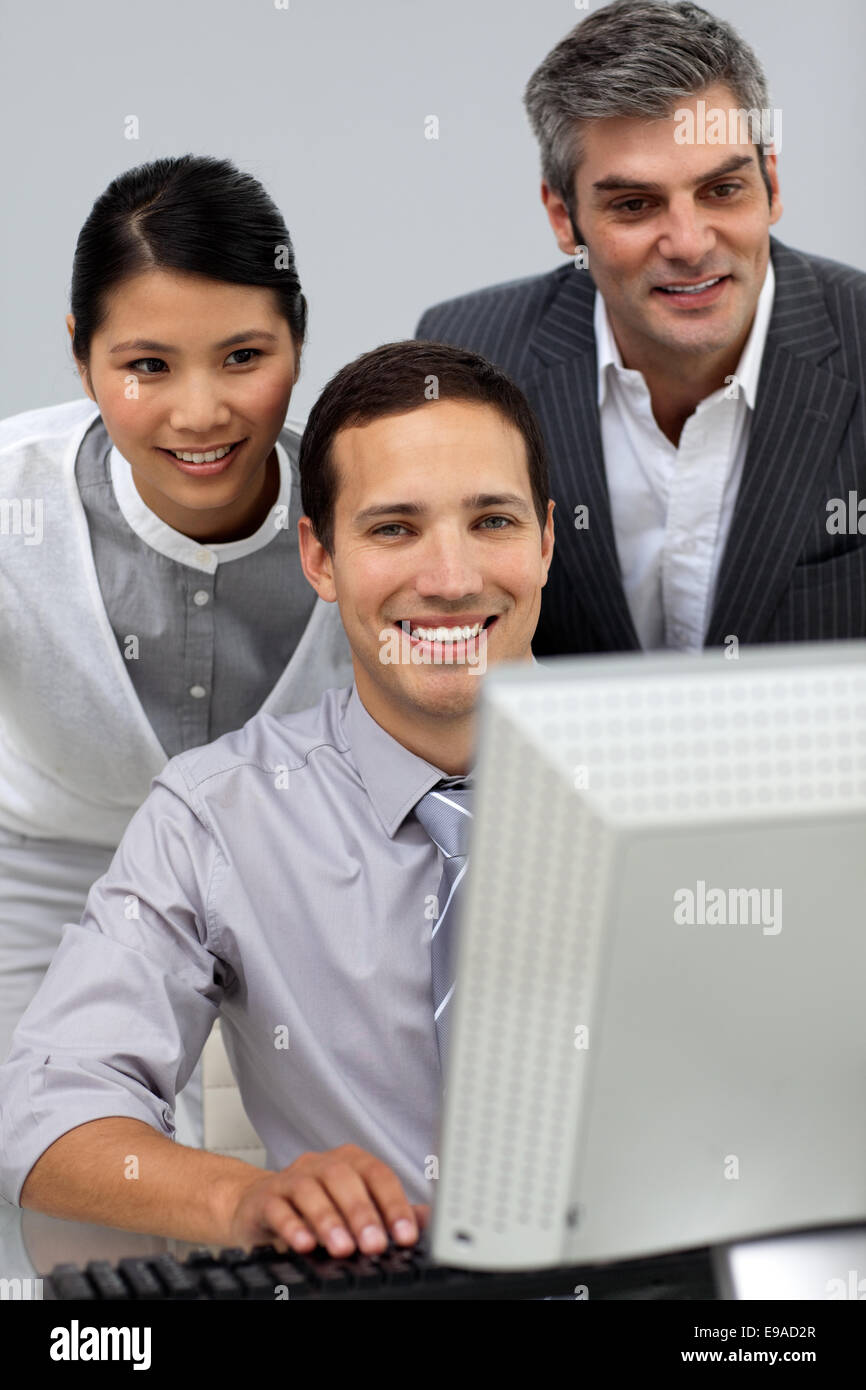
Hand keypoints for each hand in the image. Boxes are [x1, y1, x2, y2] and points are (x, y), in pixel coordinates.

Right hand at [226, 1143, 430, 1257]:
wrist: (259, 1204)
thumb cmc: (317, 1205)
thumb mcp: (355, 1206)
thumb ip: (388, 1211)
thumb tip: (425, 1220)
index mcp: (351, 1162)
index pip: (378, 1175)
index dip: (393, 1204)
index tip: (405, 1235)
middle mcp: (322, 1164)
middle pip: (344, 1178)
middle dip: (362, 1213)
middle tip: (374, 1244)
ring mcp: (292, 1178)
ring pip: (311, 1191)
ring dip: (329, 1220)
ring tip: (343, 1248)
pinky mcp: (266, 1198)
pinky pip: (278, 1208)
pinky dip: (292, 1226)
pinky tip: (304, 1245)